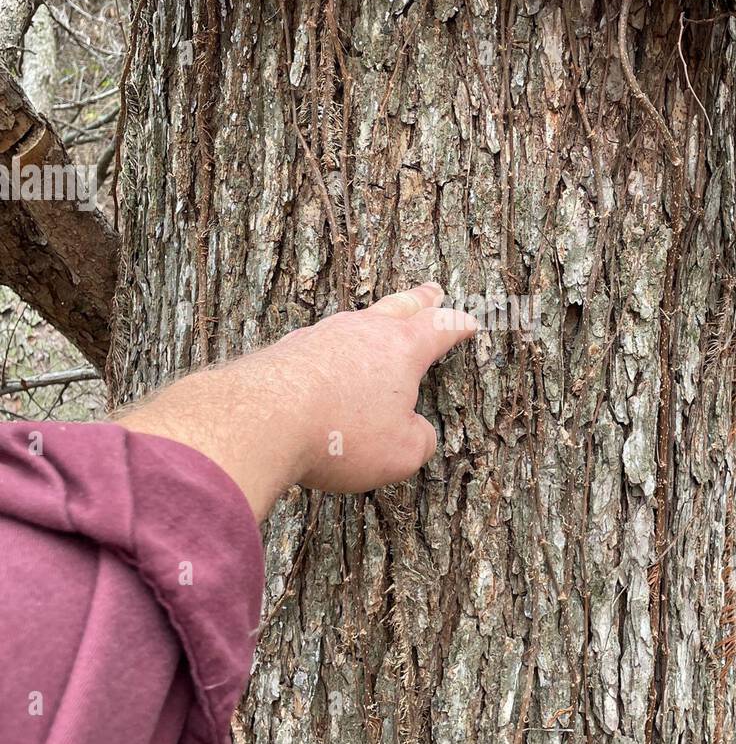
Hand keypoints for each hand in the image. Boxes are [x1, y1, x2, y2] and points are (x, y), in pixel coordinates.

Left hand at [269, 282, 478, 492]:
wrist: (259, 421)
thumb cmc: (341, 435)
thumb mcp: (400, 453)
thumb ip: (419, 440)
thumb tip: (416, 433)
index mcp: (401, 349)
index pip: (439, 328)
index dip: (457, 325)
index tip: (468, 322)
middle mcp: (362, 332)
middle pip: (398, 306)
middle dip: (419, 300)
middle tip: (431, 290)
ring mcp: (321, 336)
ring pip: (354, 322)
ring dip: (370, 322)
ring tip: (376, 323)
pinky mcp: (285, 351)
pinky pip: (317, 344)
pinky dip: (329, 350)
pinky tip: (325, 357)